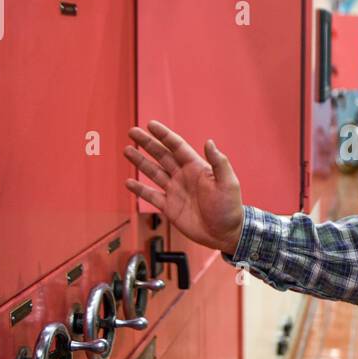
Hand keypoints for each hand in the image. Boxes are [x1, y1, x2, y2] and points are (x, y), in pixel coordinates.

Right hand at [124, 121, 244, 254]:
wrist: (224, 234)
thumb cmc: (230, 208)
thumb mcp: (228, 183)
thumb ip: (219, 162)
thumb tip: (209, 142)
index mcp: (197, 168)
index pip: (177, 146)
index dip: (164, 135)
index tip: (151, 125)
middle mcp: (183, 176)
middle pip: (161, 155)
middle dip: (147, 143)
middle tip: (133, 132)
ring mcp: (175, 191)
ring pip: (153, 172)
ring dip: (140, 161)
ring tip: (128, 150)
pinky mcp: (169, 207)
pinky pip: (151, 196)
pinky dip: (140, 189)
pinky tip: (129, 182)